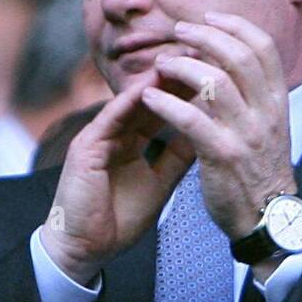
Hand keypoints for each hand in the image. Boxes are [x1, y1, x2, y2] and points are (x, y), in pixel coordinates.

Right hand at [39, 69, 195, 283]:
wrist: (86, 248)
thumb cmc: (118, 220)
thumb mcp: (160, 184)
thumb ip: (178, 157)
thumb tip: (206, 134)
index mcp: (131, 140)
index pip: (162, 106)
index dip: (186, 89)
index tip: (215, 72)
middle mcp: (114, 131)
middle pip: (148, 95)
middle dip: (175, 74)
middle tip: (204, 53)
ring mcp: (99, 136)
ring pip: (131, 100)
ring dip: (156, 79)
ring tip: (182, 59)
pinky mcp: (86, 146)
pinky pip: (111, 117)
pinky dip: (130, 100)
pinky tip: (151, 83)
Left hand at [139, 12, 296, 241]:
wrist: (267, 219)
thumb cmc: (259, 173)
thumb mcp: (270, 129)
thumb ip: (255, 98)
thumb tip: (232, 65)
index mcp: (278, 102)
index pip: (263, 48)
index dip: (235, 25)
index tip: (209, 17)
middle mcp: (267, 113)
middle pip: (238, 56)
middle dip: (205, 36)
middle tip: (178, 32)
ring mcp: (246, 134)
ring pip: (214, 82)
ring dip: (182, 66)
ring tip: (160, 64)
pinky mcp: (223, 156)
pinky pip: (192, 119)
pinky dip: (167, 104)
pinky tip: (149, 98)